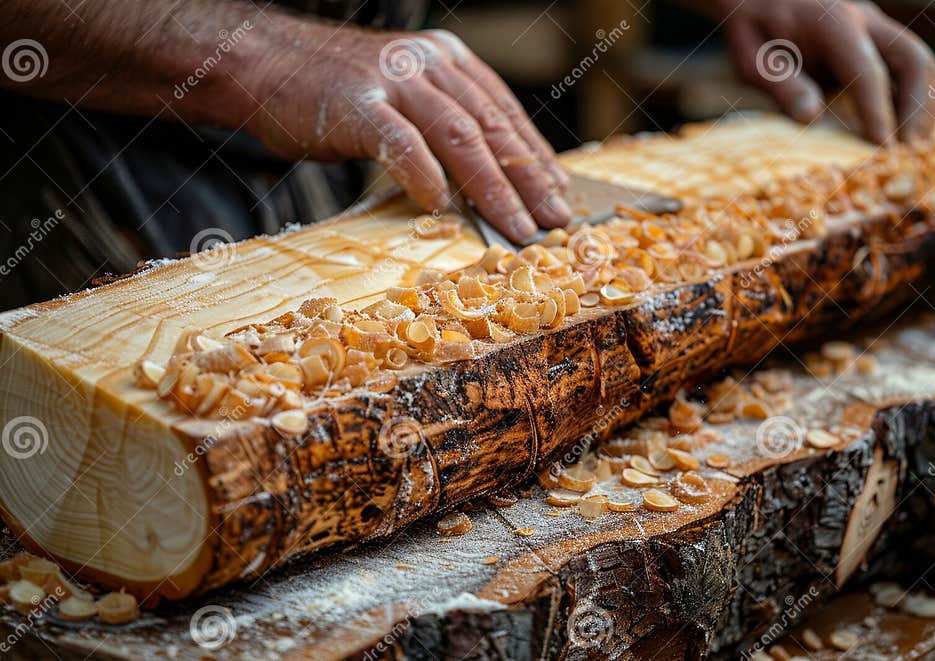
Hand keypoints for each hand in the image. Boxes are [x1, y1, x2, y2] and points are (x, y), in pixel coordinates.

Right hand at [243, 22, 569, 241]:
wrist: (263, 60)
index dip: (536, 157)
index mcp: (446, 61)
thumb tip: (480, 182)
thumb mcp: (402, 98)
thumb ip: (440, 127)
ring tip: (517, 226)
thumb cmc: (333, 91)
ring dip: (494, 188)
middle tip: (555, 220)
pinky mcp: (358, 104)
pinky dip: (425, 175)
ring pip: (460, 137)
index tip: (559, 194)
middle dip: (529, 179)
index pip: (504, 113)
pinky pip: (402, 143)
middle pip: (492, 128)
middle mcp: (428, 65)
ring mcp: (394, 82)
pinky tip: (442, 207)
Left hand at [711, 0, 934, 141]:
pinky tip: (909, 131)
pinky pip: (911, 67)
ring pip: (921, 62)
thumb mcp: (754, 58)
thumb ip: (782, 84)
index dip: (878, 110)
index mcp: (833, 22)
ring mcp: (877, 28)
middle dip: (918, 108)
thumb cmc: (754, 27)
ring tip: (916, 148)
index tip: (884, 147)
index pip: (867, 71)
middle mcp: (865, 20)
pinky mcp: (879, 40)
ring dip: (926, 105)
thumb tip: (810, 117)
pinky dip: (917, 98)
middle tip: (911, 151)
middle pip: (913, 60)